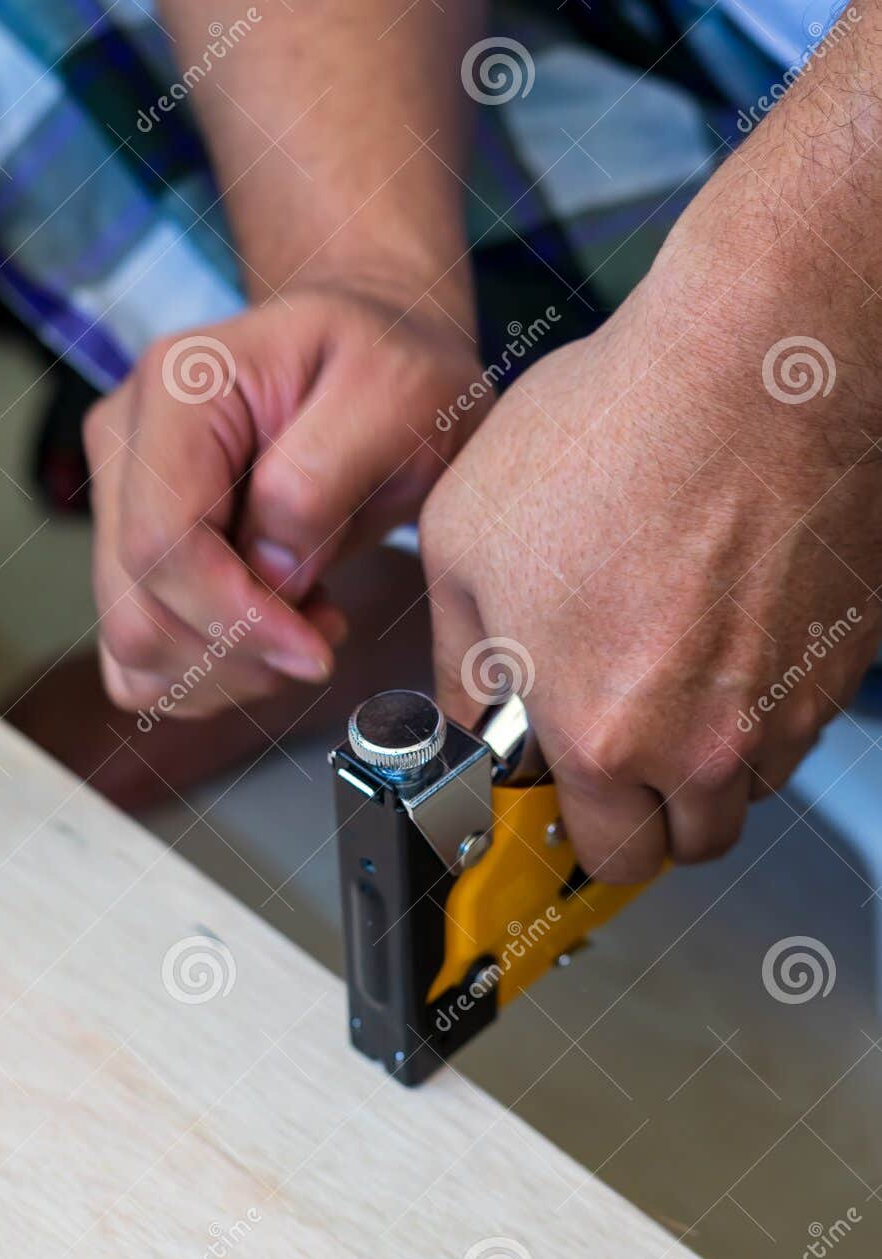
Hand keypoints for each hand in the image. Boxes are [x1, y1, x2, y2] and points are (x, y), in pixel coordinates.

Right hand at [84, 283, 485, 717]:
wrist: (375, 356)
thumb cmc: (389, 367)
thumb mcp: (397, 396)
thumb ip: (325, 477)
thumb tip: (271, 568)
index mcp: (179, 387)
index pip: (163, 541)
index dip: (236, 617)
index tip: (315, 649)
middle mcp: (128, 440)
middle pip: (139, 606)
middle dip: (237, 652)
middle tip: (321, 637)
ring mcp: (120, 497)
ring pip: (134, 643)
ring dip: (227, 668)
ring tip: (306, 624)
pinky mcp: (134, 549)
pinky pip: (139, 655)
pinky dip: (207, 674)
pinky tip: (268, 637)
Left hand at [420, 272, 881, 882]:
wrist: (757, 356)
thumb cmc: (619, 429)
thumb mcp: (465, 542)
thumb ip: (460, 662)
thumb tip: (467, 716)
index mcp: (602, 732)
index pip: (604, 856)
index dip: (580, 829)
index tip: (572, 801)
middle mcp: (707, 742)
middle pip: (687, 842)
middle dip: (647, 808)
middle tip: (618, 738)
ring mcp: (788, 705)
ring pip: (747, 785)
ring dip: (708, 755)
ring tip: (671, 657)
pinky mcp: (843, 662)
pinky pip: (796, 718)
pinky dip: (763, 696)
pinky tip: (725, 618)